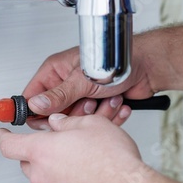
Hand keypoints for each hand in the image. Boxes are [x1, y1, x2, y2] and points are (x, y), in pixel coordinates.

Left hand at [0, 114, 155, 182]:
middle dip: (42, 155)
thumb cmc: (115, 161)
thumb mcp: (93, 125)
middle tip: (65, 148)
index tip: (3, 135)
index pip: (8, 144)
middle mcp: (41, 177)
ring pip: (47, 182)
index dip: (4, 137)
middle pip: (29, 164)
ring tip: (86, 167)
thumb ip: (68, 123)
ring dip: (59, 174)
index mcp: (42, 151)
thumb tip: (59, 124)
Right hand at [22, 41, 158, 129]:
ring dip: (94, 113)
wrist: (148, 66)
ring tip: (105, 99)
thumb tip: (34, 106)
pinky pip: (94, 122)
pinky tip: (116, 102)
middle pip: (56, 113)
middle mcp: (68, 83)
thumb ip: (58, 95)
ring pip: (76, 120)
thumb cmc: (117, 60)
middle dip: (74, 113)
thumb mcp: (82, 80)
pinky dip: (106, 116)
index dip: (37, 111)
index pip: (33, 96)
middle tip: (87, 102)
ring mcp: (83, 95)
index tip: (45, 120)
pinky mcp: (98, 105)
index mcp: (56, 70)